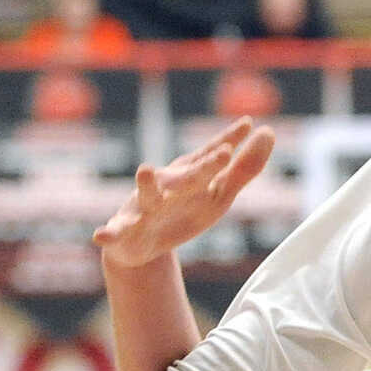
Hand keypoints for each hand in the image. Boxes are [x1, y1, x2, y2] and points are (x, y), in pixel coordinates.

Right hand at [93, 118, 273, 267]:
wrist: (140, 245)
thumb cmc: (184, 211)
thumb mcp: (218, 194)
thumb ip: (244, 168)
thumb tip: (268, 133)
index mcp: (190, 176)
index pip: (211, 156)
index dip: (229, 141)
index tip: (247, 124)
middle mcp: (166, 186)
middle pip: (188, 176)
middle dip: (204, 166)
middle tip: (224, 153)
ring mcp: (143, 206)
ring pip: (147, 196)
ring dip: (147, 184)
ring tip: (146, 169)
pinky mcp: (123, 230)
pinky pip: (115, 232)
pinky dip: (108, 233)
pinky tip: (101, 235)